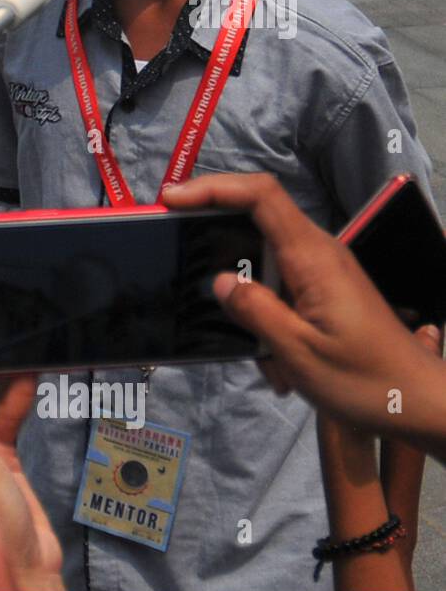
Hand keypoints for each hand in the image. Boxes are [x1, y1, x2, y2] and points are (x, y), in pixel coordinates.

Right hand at [161, 174, 445, 458]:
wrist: (420, 402)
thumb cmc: (366, 381)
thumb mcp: (299, 353)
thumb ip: (254, 311)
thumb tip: (219, 280)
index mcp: (313, 257)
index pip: (261, 196)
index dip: (213, 188)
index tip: (171, 200)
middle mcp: (318, 253)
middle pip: (257, 215)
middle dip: (214, 230)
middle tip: (174, 246)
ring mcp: (323, 270)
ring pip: (264, 256)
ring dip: (244, 292)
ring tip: (247, 342)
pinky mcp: (324, 290)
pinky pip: (279, 283)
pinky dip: (262, 312)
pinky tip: (268, 356)